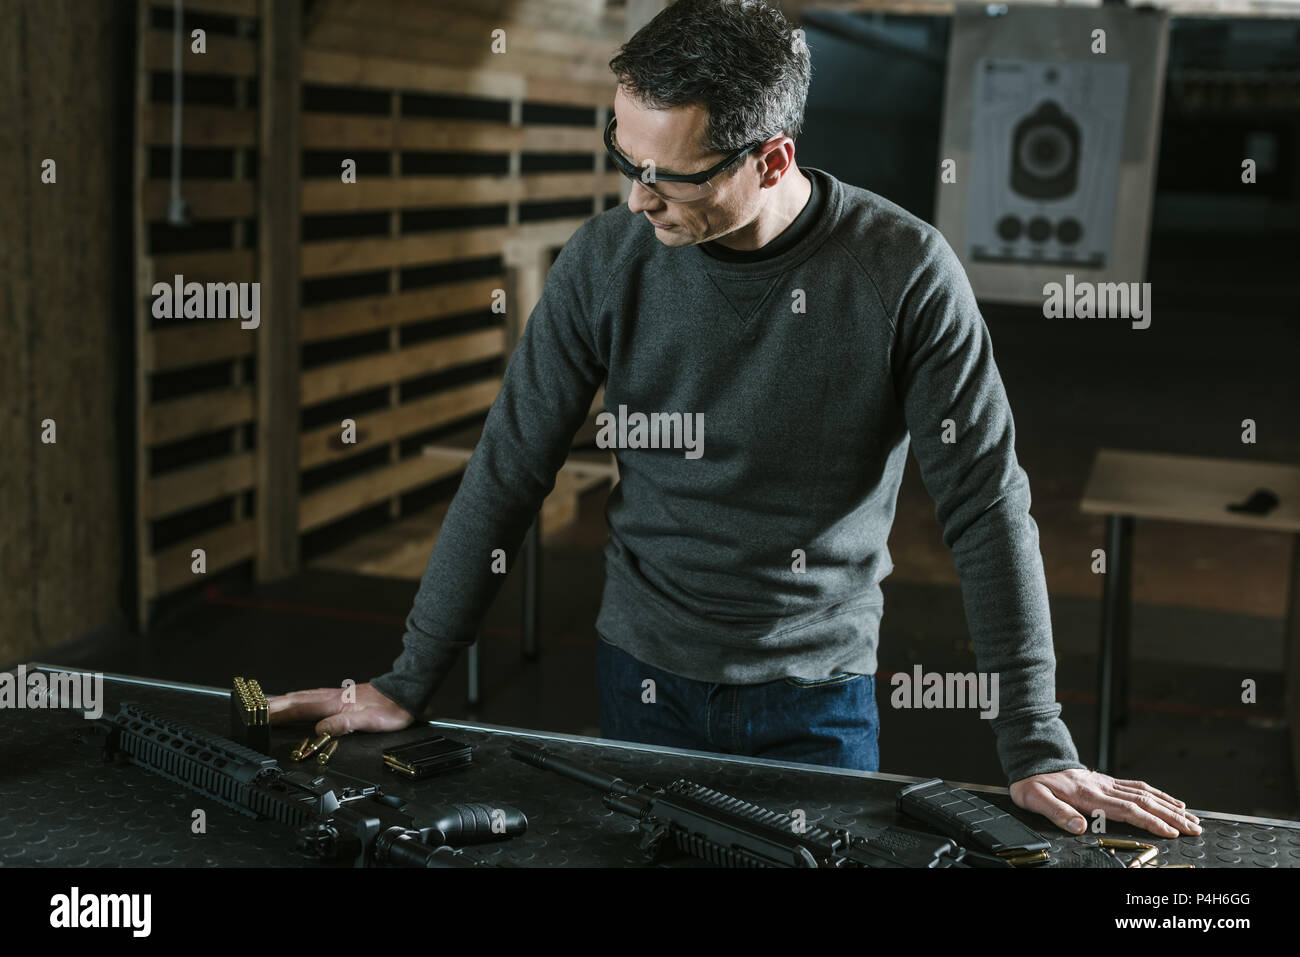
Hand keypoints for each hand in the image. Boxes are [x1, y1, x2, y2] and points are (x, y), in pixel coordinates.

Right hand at [268, 681, 414, 735]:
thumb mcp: (368, 720)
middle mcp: (331, 697)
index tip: (259, 714)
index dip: (278, 711)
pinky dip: (298, 701)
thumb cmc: (390, 708)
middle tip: (253, 708)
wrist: (405, 693)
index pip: (299, 707)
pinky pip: (312, 698)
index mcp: (334, 703)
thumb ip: (343, 724)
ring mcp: (335, 696)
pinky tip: (297, 704)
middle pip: (296, 700)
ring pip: (303, 697)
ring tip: (267, 705)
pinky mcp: (341, 698)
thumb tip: (320, 730)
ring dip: (283, 701)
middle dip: (273, 704)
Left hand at [1009, 768, 1200, 838]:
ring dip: (1171, 807)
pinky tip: (1173, 802)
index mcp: (1089, 796)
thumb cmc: (1033, 784)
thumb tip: (1078, 826)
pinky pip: (1139, 787)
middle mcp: (1103, 788)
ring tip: (1192, 818)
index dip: (1150, 822)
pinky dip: (1159, 794)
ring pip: (1147, 794)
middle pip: (1145, 802)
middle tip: (1195, 829)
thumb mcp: (1036, 799)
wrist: (1032, 761)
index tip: (1171, 832)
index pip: (1127, 810)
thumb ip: (1057, 813)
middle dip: (1172, 817)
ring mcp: (1107, 783)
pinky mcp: (1108, 781)